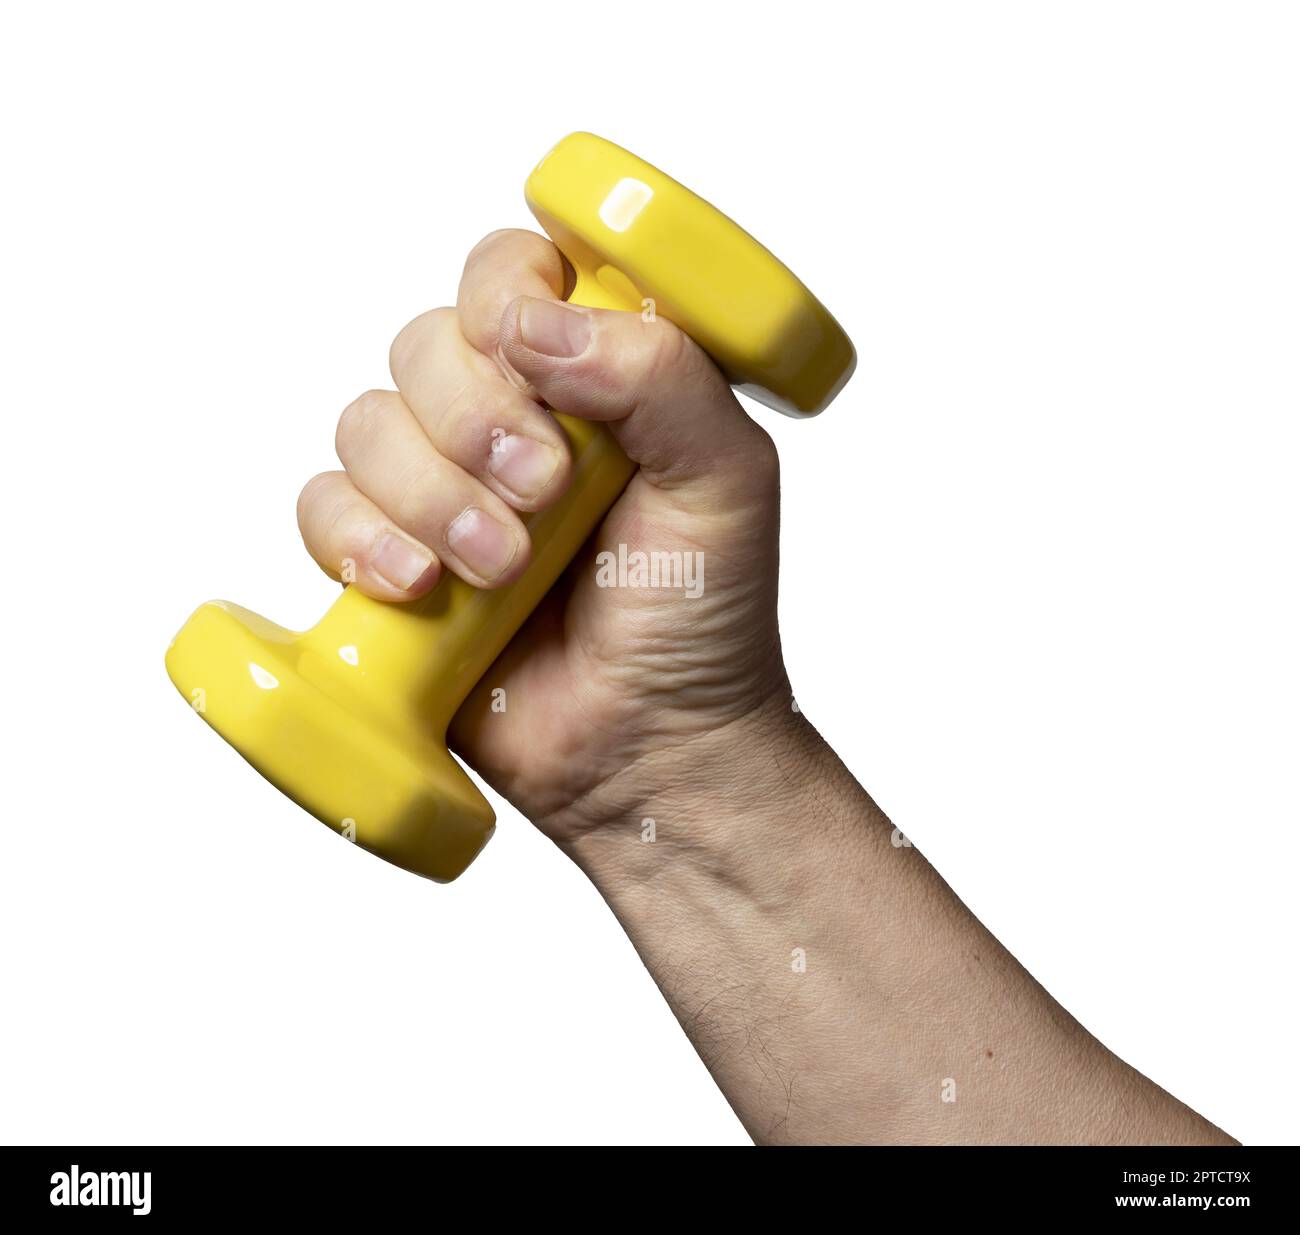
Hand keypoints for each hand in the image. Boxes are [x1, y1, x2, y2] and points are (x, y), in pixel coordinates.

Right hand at [297, 229, 795, 841]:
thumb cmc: (703, 618)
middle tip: (542, 494)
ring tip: (500, 567)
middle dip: (475, 423)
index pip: (508, 273)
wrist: (654, 748)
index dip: (503, 303)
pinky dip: (360, 540)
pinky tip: (420, 586)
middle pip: (425, 344)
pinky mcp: (388, 562)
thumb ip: (660, 375)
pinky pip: (323, 508)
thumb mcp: (725, 479)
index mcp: (591, 377)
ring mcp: (442, 491)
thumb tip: (533, 324)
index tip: (540, 376)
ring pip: (367, 424)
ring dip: (429, 495)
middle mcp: (508, 420)